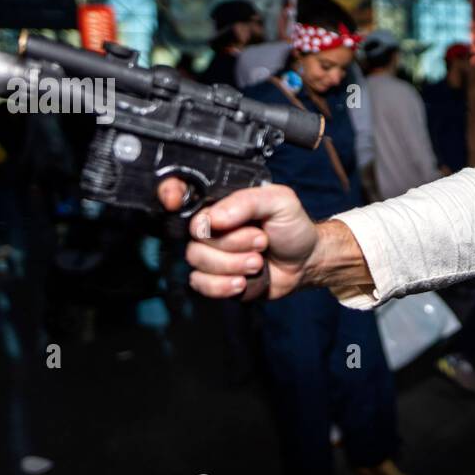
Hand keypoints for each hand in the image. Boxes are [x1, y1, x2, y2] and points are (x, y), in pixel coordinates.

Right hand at [157, 178, 317, 298]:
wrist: (305, 261)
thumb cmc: (292, 227)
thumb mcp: (280, 201)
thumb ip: (247, 201)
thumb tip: (213, 218)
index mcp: (220, 201)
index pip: (180, 189)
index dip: (170, 192)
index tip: (175, 201)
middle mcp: (210, 226)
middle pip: (195, 235)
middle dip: (232, 242)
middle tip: (261, 241)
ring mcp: (210, 252)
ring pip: (197, 260)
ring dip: (232, 264)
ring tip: (257, 262)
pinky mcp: (214, 278)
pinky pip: (200, 283)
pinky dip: (223, 285)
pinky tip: (242, 281)